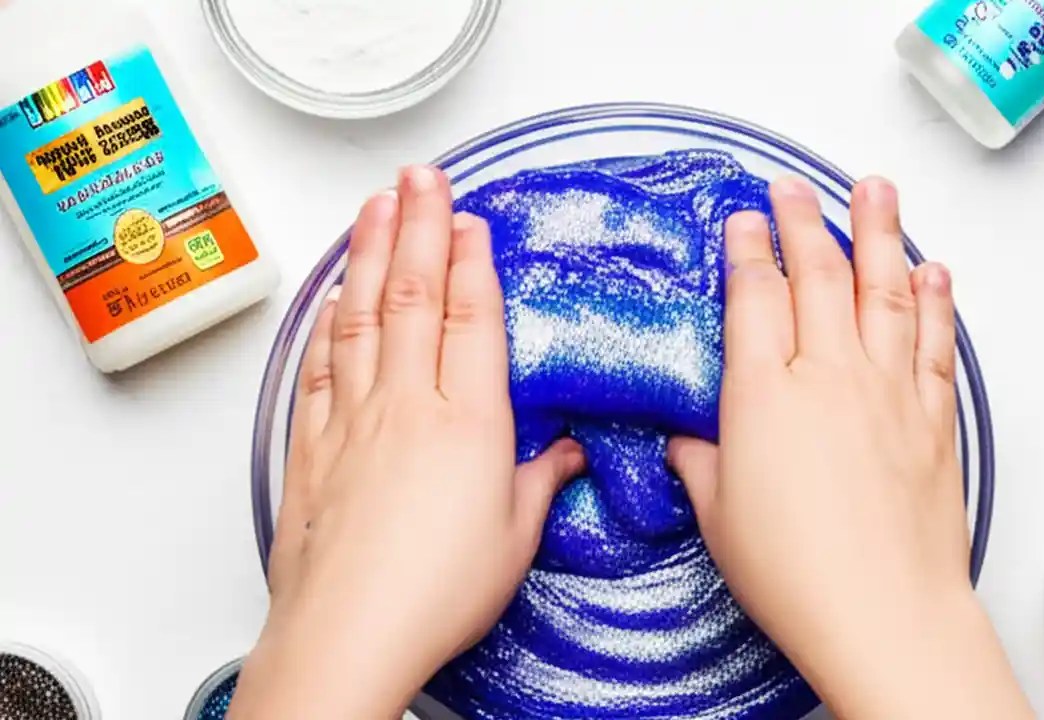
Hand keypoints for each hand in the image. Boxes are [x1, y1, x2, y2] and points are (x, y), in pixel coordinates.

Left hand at [230, 166, 584, 719]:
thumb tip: (570, 453)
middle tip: (421, 177)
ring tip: (376, 205)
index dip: (473, 261)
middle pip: (415, 296)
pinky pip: (320, 363)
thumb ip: (542, 481)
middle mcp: (407, 404)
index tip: (472, 218)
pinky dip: (329, 320)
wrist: (348, 632)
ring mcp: (353, 417)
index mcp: (468, 422)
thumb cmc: (436, 594)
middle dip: (420, 227)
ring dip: (371, 253)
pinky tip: (335, 293)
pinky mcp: (311, 441)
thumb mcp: (515, 539)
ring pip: (363, 315)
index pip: (473, 319)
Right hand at [668, 177, 1030, 718]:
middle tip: (794, 187)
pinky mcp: (932, 417)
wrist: (885, 614)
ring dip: (880, 232)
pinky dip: (937, 300)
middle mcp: (829, 377)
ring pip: (886, 290)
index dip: (748, 249)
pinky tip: (934, 273)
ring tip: (875, 189)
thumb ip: (700, 466)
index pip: (754, 296)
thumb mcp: (719, 518)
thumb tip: (688, 445)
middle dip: (803, 220)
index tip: (744, 219)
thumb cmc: (798, 575)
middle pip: (818, 274)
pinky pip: (935, 341)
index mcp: (765, 395)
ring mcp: (888, 391)